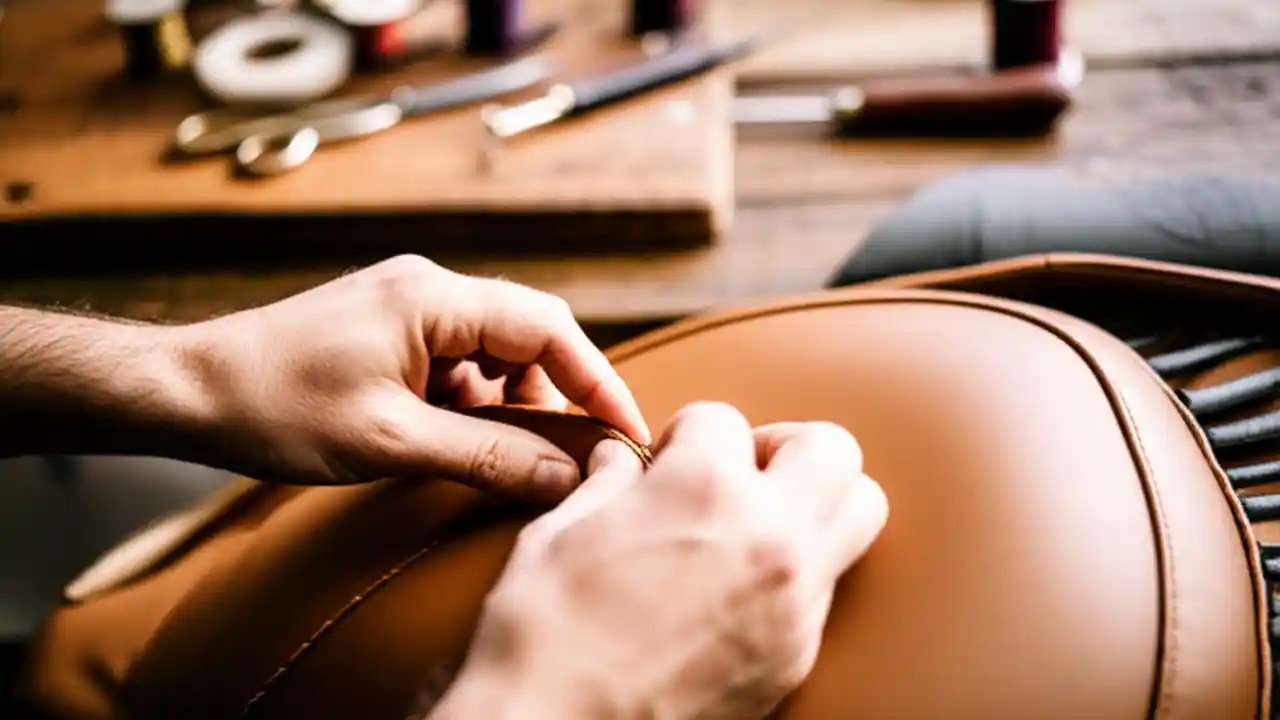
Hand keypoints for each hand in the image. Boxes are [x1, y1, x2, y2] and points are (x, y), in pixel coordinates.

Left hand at [180, 255, 648, 499]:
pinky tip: (445, 440)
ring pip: (493, 353)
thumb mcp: (391, 442)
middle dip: (551, 397)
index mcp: (433, 298)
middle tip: (560, 456)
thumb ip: (488, 456)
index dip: (596, 379)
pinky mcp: (390, 331)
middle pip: (526, 336)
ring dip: (505, 405)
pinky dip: (468, 404)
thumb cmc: (276, 407)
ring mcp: (407, 307)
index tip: (626, 429)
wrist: (191, 390)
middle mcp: (427, 289)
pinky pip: (457, 363)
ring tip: (487, 454)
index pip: (547, 326)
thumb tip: (566, 477)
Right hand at [430, 403, 888, 719]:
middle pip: (832, 449)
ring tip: (755, 523)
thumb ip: (606, 484)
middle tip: (739, 471)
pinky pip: (826, 586)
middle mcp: (768, 534)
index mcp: (704, 487)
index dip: (685, 435)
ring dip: (813, 502)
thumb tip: (617, 461)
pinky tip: (740, 587)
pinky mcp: (798, 654)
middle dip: (785, 447)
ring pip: (857, 514)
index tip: (665, 462)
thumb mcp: (559, 534)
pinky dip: (796, 570)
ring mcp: (795, 600)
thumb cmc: (545, 635)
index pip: (724, 417)